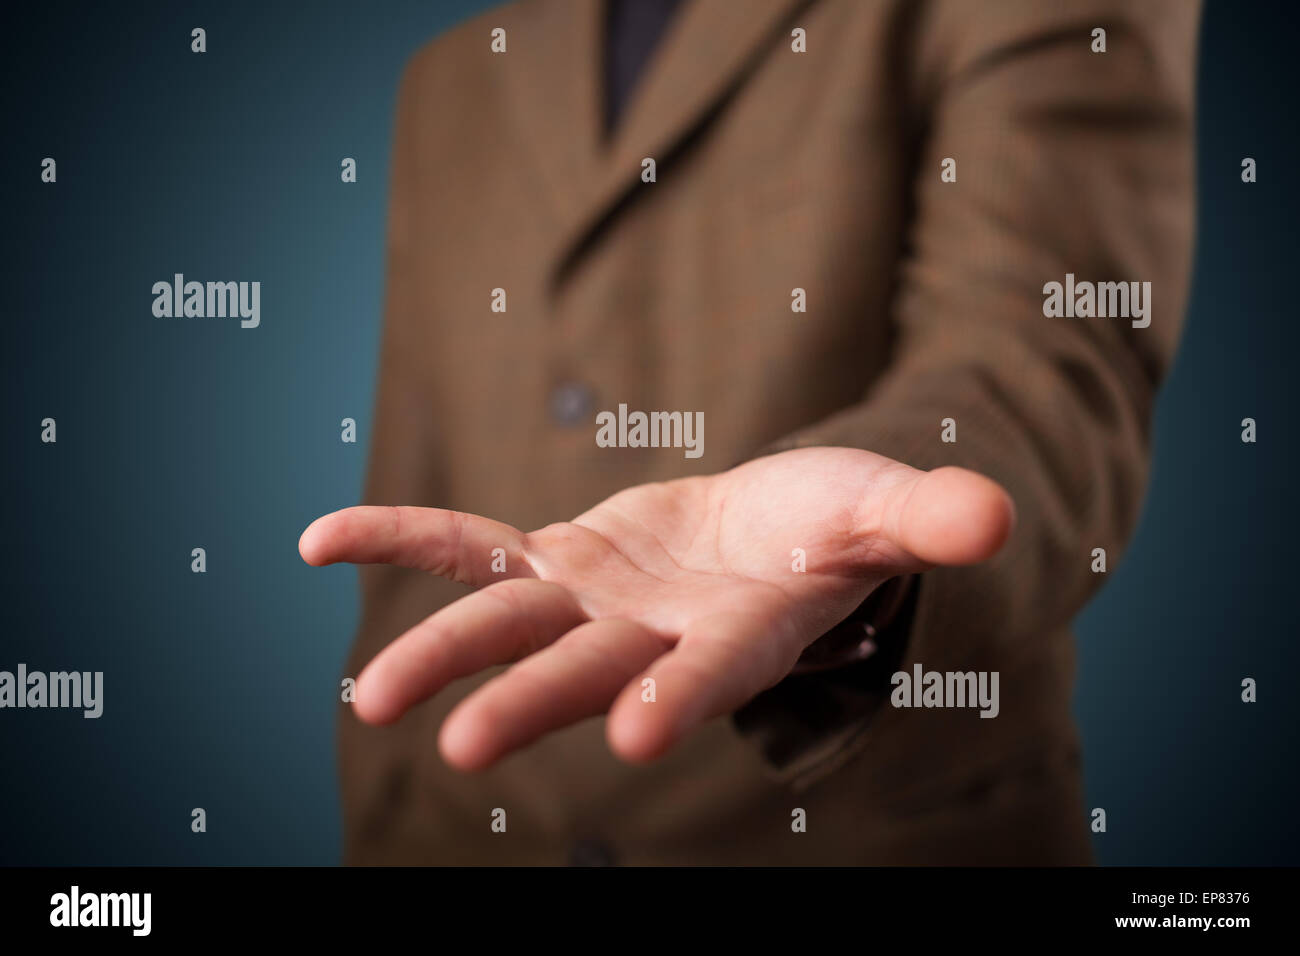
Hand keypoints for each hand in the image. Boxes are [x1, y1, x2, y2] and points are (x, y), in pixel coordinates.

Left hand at [299, 447, 1012, 770]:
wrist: (772, 534)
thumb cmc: (841, 528)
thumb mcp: (891, 508)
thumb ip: (929, 518)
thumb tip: (993, 517)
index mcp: (741, 627)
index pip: (713, 667)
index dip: (681, 694)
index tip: (635, 735)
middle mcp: (655, 630)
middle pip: (587, 665)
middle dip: (532, 701)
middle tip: (463, 748)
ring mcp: (596, 597)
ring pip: (511, 621)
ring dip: (442, 654)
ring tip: (365, 701)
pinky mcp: (559, 557)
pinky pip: (469, 546)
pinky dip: (401, 541)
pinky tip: (317, 542)